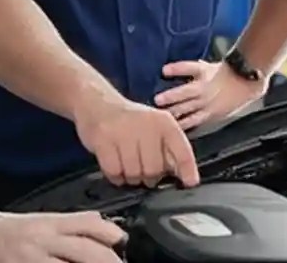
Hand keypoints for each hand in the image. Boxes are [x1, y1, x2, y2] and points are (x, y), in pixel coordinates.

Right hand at [0, 211, 124, 262]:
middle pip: (85, 251)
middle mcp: (44, 240)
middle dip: (108, 261)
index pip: (87, 224)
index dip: (109, 233)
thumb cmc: (18, 231)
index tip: (123, 242)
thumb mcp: (47, 220)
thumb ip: (76, 224)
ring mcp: (34, 260)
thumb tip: (109, 229)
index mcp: (52, 224)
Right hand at [74, 95, 200, 188]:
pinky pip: (114, 172)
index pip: (181, 150)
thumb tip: (186, 178)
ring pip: (133, 174)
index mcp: (164, 122)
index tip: (190, 183)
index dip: (188, 170)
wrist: (96, 102)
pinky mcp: (102, 139)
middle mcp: (146, 125)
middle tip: (142, 169)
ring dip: (130, 178)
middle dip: (149, 177)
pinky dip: (115, 176)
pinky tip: (115, 167)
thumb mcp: (154, 128)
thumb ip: (169, 150)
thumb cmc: (129, 122)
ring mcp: (123, 131)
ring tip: (127, 166)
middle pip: (154, 170)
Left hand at [153, 60, 267, 130]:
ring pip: (188, 109)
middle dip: (170, 97)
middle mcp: (204, 88)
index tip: (163, 71)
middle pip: (185, 93)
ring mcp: (207, 103)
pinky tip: (175, 129)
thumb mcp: (204, 67)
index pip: (187, 68)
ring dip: (174, 113)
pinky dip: (185, 125)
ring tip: (162, 117)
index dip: (175, 69)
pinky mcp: (211, 115)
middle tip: (156, 101)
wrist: (245, 83)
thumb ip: (187, 69)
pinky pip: (195, 121)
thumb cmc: (223, 73)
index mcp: (203, 73)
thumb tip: (166, 70)